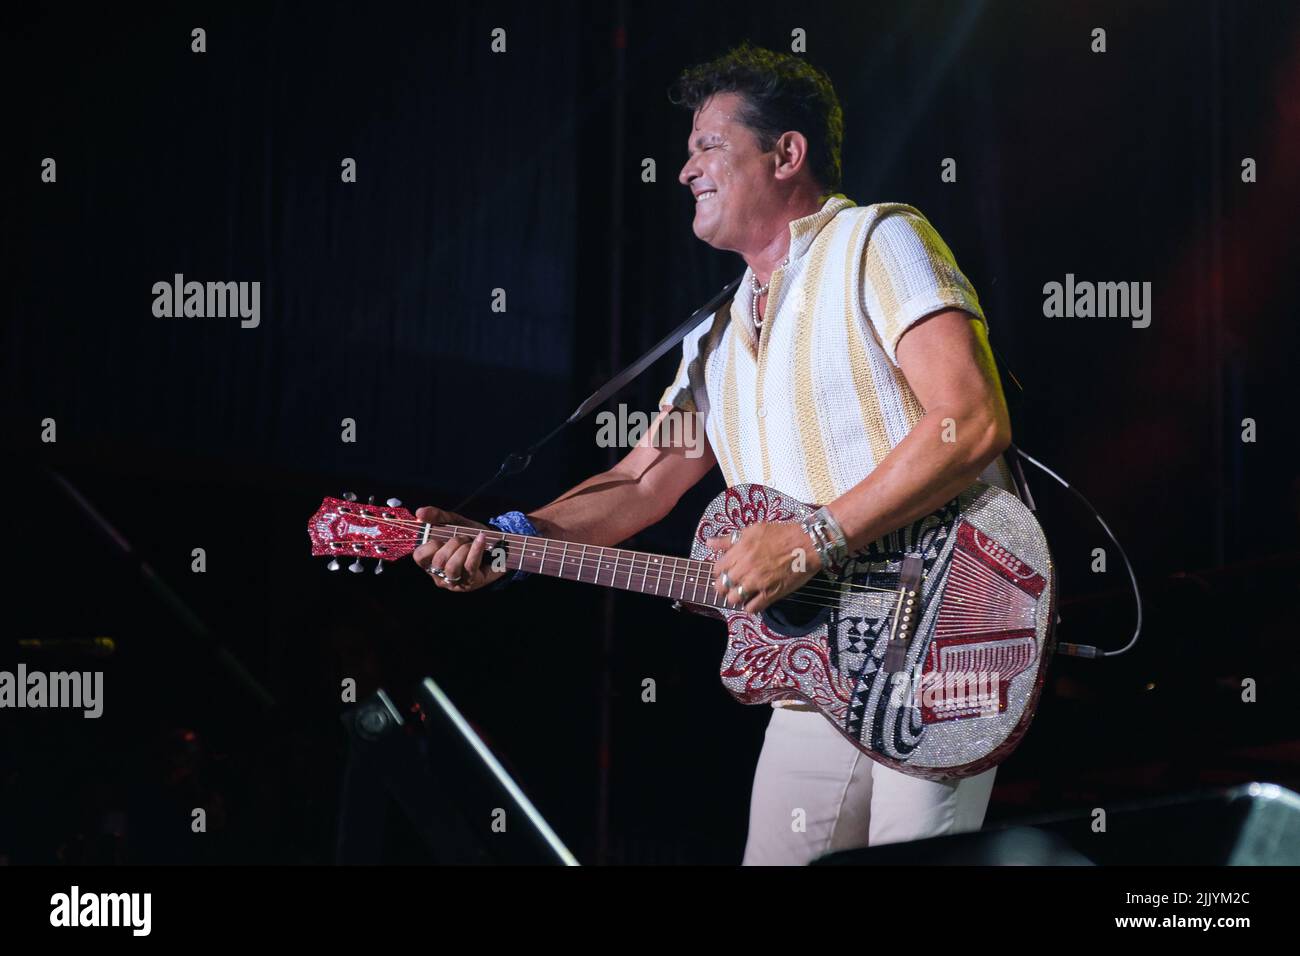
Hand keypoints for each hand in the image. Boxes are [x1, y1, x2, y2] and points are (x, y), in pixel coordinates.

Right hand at [411, 507, 505, 592]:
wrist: (497, 544)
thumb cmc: (470, 536)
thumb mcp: (453, 522)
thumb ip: (437, 516)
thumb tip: (419, 512)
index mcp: (430, 561)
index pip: (419, 557)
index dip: (430, 545)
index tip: (441, 538)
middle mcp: (439, 575)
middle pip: (438, 561)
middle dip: (453, 544)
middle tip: (463, 538)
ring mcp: (455, 582)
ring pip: (452, 567)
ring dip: (464, 549)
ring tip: (471, 543)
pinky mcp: (471, 583)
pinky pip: (470, 566)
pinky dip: (475, 550)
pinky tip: (481, 539)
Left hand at [706, 521, 822, 613]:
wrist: (808, 543)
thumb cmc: (782, 534)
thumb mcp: (752, 530)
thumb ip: (729, 539)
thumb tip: (710, 543)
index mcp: (739, 551)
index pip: (717, 569)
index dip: (719, 572)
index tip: (724, 572)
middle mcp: (745, 568)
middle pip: (722, 586)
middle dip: (723, 586)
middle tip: (730, 585)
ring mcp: (758, 583)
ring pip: (734, 599)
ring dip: (735, 597)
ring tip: (741, 593)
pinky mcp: (771, 594)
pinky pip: (752, 608)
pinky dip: (750, 606)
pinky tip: (754, 600)